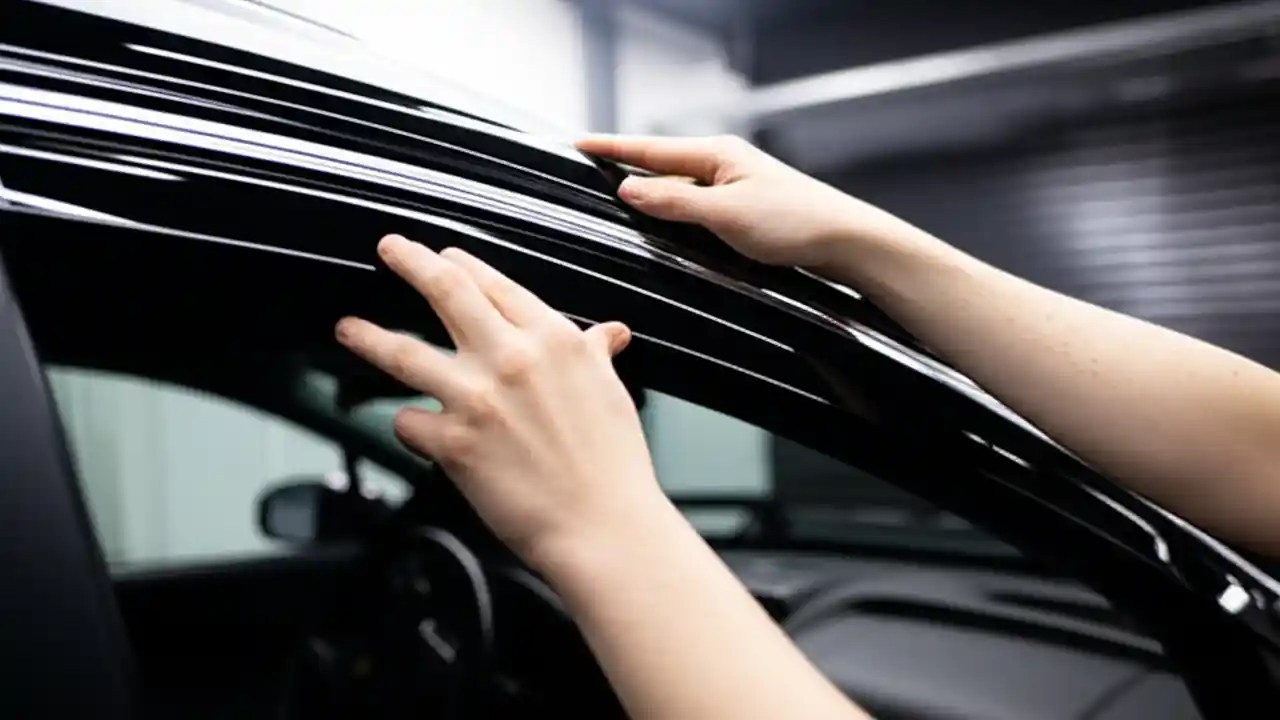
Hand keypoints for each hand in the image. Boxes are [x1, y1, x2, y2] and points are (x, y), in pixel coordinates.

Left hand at [335, 235, 666, 568]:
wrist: (603, 526)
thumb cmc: (612, 464)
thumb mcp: (610, 392)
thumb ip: (594, 354)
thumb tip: (609, 333)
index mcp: (553, 339)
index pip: (495, 283)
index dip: (462, 265)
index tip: (443, 257)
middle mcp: (511, 358)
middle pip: (445, 291)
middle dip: (409, 261)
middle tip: (389, 248)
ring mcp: (477, 399)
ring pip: (403, 352)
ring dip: (368, 336)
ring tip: (348, 328)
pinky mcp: (453, 444)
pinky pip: (409, 422)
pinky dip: (408, 424)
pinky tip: (412, 427)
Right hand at [577, 134, 911, 269]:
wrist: (846, 241)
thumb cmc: (794, 223)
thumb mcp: (724, 214)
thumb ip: (674, 203)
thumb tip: (630, 191)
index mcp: (716, 155)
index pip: (650, 150)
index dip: (611, 149)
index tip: (578, 144)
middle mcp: (725, 165)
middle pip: (662, 167)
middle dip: (627, 171)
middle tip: (589, 173)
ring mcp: (736, 187)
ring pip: (680, 191)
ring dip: (654, 198)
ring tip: (619, 204)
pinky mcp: (746, 211)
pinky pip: (699, 208)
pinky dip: (678, 215)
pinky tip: (670, 229)